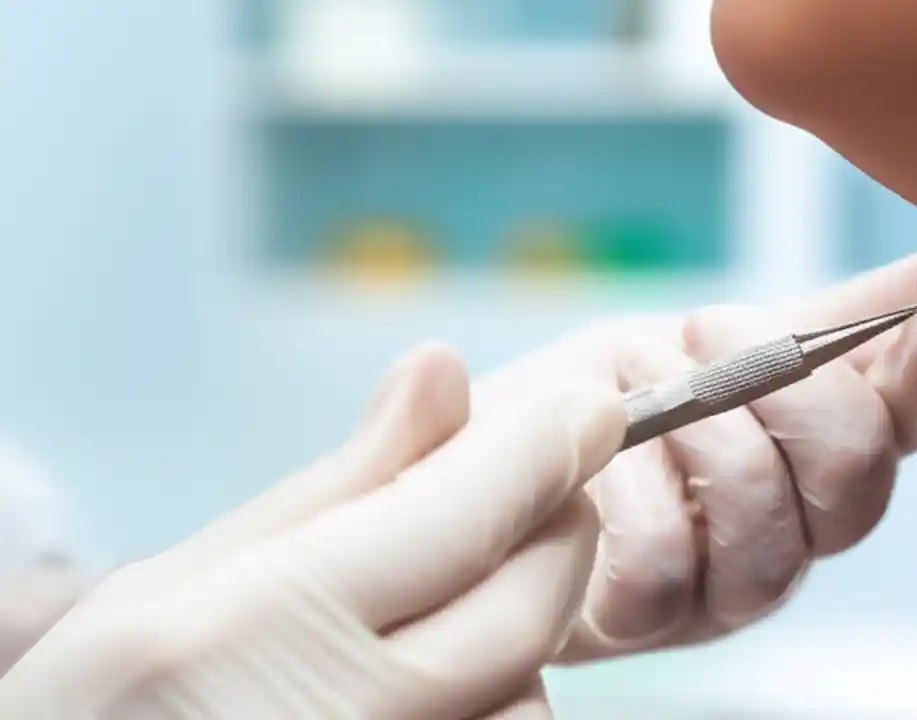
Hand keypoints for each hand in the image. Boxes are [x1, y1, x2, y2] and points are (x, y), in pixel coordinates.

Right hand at [0, 348, 624, 719]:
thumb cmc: (110, 705)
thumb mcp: (183, 578)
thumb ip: (338, 483)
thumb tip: (444, 372)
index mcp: (260, 623)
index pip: (463, 516)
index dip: (545, 450)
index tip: (591, 409)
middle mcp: (342, 718)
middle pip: (528, 607)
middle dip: (553, 529)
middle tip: (536, 491)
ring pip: (535, 690)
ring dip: (522, 632)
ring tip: (440, 613)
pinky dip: (499, 701)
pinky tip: (433, 686)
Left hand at [478, 235, 916, 659]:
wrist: (493, 452)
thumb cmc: (612, 396)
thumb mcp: (717, 338)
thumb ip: (834, 313)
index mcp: (816, 460)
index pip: (906, 427)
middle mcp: (790, 531)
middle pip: (855, 480)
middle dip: (791, 389)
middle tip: (705, 325)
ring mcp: (724, 586)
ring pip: (768, 525)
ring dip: (700, 431)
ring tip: (634, 374)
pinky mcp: (647, 619)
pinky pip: (671, 565)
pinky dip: (634, 494)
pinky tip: (600, 461)